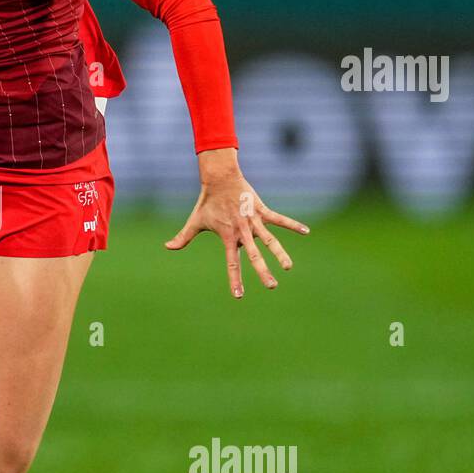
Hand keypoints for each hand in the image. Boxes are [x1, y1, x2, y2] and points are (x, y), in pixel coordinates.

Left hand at [164, 148, 308, 297]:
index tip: (239, 295)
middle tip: (272, 286)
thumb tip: (167, 247)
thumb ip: (184, 237)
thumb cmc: (208, 201)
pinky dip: (292, 224)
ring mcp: (253, 220)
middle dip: (263, 272)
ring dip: (279, 253)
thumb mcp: (195, 221)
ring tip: (288, 267)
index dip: (235, 279)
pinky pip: (279, 219)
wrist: (220, 178)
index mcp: (227, 236)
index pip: (232, 262)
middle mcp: (242, 231)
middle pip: (254, 255)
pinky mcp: (262, 210)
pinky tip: (306, 231)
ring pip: (269, 239)